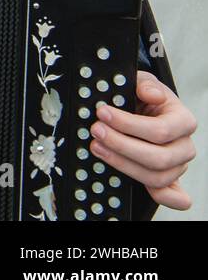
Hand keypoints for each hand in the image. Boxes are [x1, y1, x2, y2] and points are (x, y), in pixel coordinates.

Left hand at [89, 71, 196, 209]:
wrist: (144, 107)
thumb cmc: (144, 97)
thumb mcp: (142, 82)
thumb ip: (145, 84)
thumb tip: (151, 94)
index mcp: (183, 121)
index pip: (160, 130)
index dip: (128, 124)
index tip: (102, 113)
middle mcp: (184, 146)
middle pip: (158, 158)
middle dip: (121, 145)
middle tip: (96, 131)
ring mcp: (178, 165)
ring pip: (156, 177)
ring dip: (123, 164)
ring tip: (97, 147)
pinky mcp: (170, 180)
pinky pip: (175, 197)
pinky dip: (162, 198)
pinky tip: (137, 187)